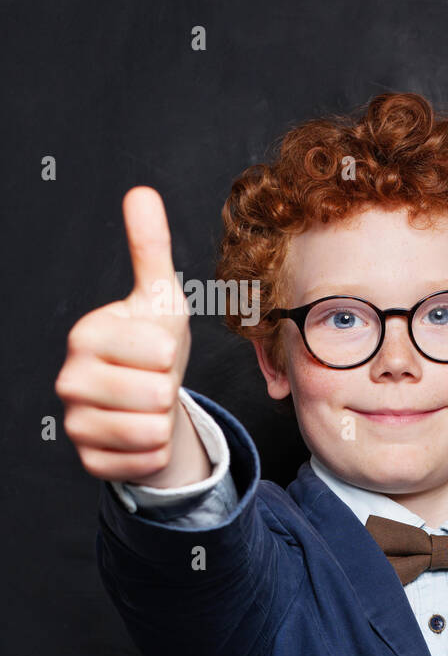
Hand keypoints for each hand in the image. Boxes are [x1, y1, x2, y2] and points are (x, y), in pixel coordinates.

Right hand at [56, 186, 206, 486]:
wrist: (150, 399)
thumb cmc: (153, 345)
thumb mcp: (160, 297)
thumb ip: (149, 248)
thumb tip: (141, 193)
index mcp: (86, 335)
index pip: (159, 351)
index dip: (170, 353)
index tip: (154, 350)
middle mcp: (69, 380)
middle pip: (156, 393)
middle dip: (168, 390)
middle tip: (154, 382)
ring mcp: (75, 422)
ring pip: (151, 430)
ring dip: (164, 421)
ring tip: (149, 406)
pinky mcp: (90, 461)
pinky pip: (145, 462)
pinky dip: (156, 452)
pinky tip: (142, 434)